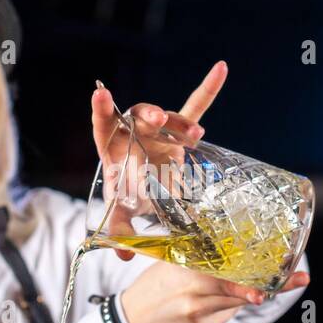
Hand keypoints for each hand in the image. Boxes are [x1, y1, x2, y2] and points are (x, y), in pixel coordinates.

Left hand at [90, 61, 228, 259]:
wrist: (147, 191)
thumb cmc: (130, 195)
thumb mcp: (123, 211)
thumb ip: (121, 229)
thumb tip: (121, 253)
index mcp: (114, 148)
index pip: (104, 126)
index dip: (102, 111)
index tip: (101, 94)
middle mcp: (134, 132)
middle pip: (138, 117)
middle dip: (148, 116)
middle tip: (154, 120)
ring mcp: (158, 129)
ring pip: (168, 117)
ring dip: (178, 122)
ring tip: (193, 135)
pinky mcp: (178, 132)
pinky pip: (194, 108)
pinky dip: (207, 90)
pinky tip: (221, 69)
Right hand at [119, 260, 309, 322]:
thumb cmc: (152, 288)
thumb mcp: (168, 262)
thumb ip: (194, 251)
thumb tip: (221, 236)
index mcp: (186, 267)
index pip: (226, 263)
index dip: (252, 264)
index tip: (279, 264)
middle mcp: (194, 289)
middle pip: (240, 286)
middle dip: (271, 284)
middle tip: (300, 278)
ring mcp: (198, 312)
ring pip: (236, 302)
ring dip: (256, 294)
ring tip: (284, 285)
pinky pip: (223, 315)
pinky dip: (231, 306)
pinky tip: (234, 300)